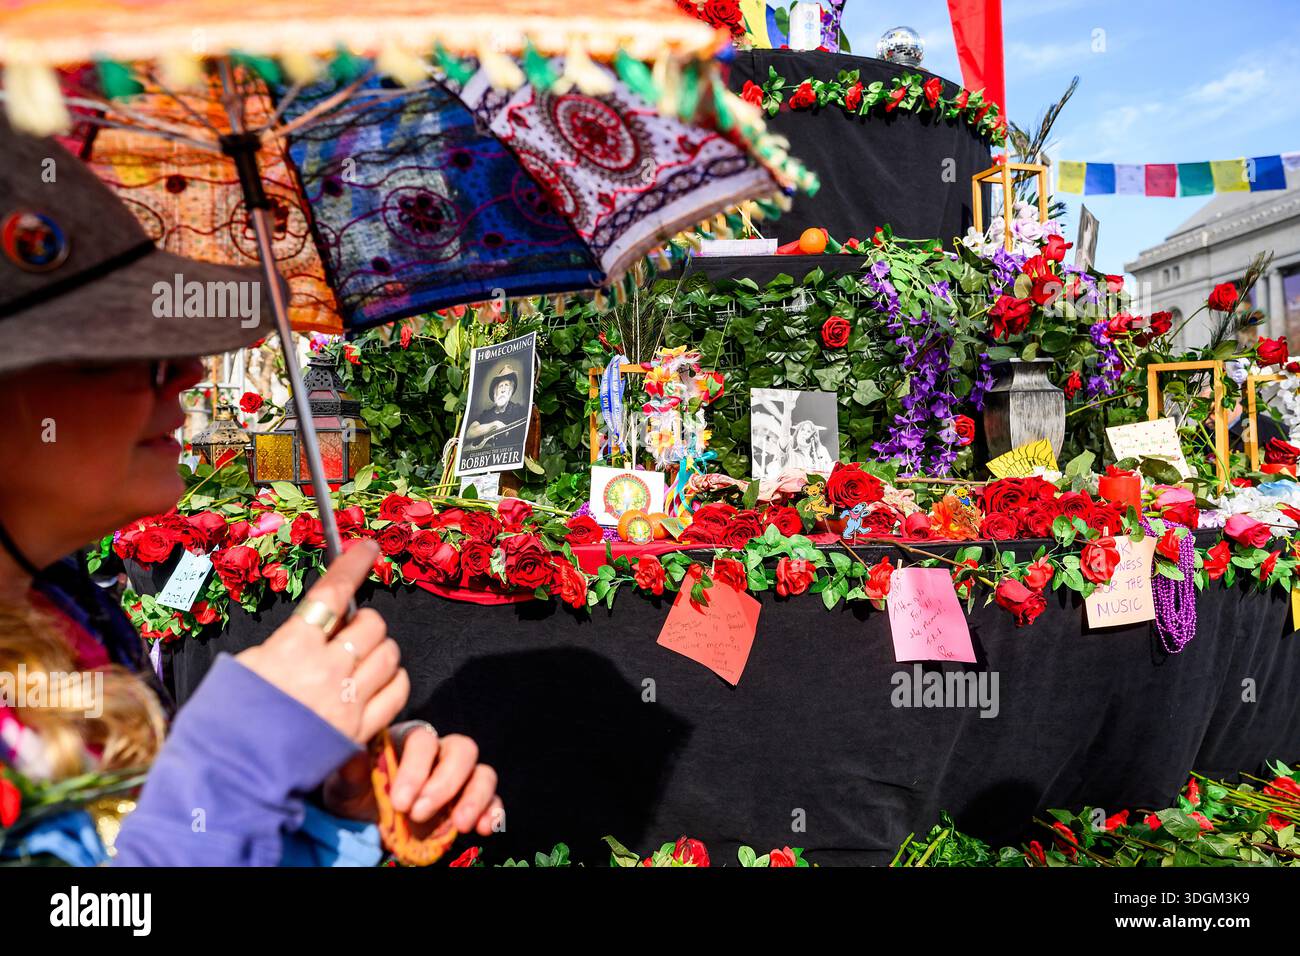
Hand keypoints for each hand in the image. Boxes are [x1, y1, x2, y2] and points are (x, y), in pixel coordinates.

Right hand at [236, 540, 407, 744]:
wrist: (234, 778)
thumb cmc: (226, 721)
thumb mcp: (244, 667)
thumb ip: (284, 644)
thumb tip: (314, 631)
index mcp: (291, 649)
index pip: (332, 594)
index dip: (353, 565)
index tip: (367, 548)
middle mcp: (326, 670)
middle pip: (371, 625)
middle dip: (363, 623)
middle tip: (347, 634)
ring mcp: (348, 701)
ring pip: (389, 655)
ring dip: (379, 650)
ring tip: (358, 662)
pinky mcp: (360, 730)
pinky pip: (398, 691)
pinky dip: (393, 681)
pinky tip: (376, 685)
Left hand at [322, 723, 502, 836]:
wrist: (368, 828)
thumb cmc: (358, 799)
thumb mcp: (347, 788)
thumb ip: (352, 772)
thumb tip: (352, 755)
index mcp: (410, 742)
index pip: (424, 742)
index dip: (416, 770)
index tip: (400, 802)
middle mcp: (441, 755)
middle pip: (462, 750)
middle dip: (445, 783)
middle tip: (420, 813)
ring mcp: (460, 779)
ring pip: (483, 773)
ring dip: (475, 797)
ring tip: (461, 824)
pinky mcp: (472, 803)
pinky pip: (494, 801)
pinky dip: (493, 812)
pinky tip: (483, 828)